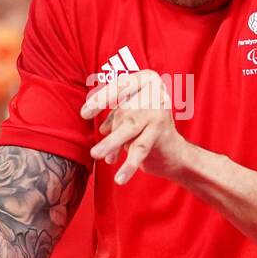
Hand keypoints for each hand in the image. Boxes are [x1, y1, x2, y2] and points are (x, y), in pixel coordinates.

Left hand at [81, 69, 188, 184]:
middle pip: (124, 109)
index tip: (84, 114)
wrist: (173, 152)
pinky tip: (120, 178)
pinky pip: (139, 147)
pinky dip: (128, 164)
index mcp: (145, 79)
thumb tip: (90, 117)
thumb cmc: (145, 128)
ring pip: (129, 126)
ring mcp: (159, 109)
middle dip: (106, 128)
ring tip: (97, 155)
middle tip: (92, 147)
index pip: (119, 86)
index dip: (100, 99)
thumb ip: (112, 113)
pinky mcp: (162, 130)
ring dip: (111, 143)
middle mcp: (155, 90)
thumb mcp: (127, 114)